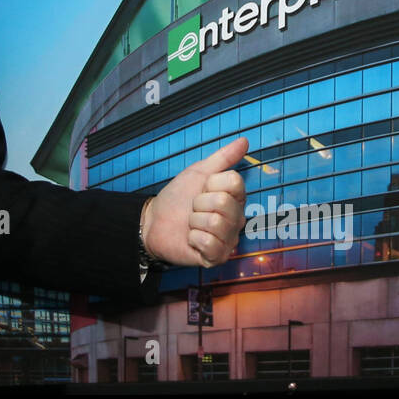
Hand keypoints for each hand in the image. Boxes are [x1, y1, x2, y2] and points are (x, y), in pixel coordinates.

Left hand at [141, 137, 247, 267]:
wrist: (154, 220)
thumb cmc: (178, 197)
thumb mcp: (199, 172)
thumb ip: (223, 158)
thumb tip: (244, 141)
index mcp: (236, 198)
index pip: (234, 183)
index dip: (211, 183)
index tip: (202, 188)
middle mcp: (237, 220)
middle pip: (223, 203)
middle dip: (199, 203)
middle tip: (194, 208)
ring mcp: (228, 240)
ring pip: (215, 223)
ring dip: (194, 222)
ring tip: (191, 224)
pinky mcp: (216, 257)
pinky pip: (210, 243)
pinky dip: (194, 239)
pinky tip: (191, 239)